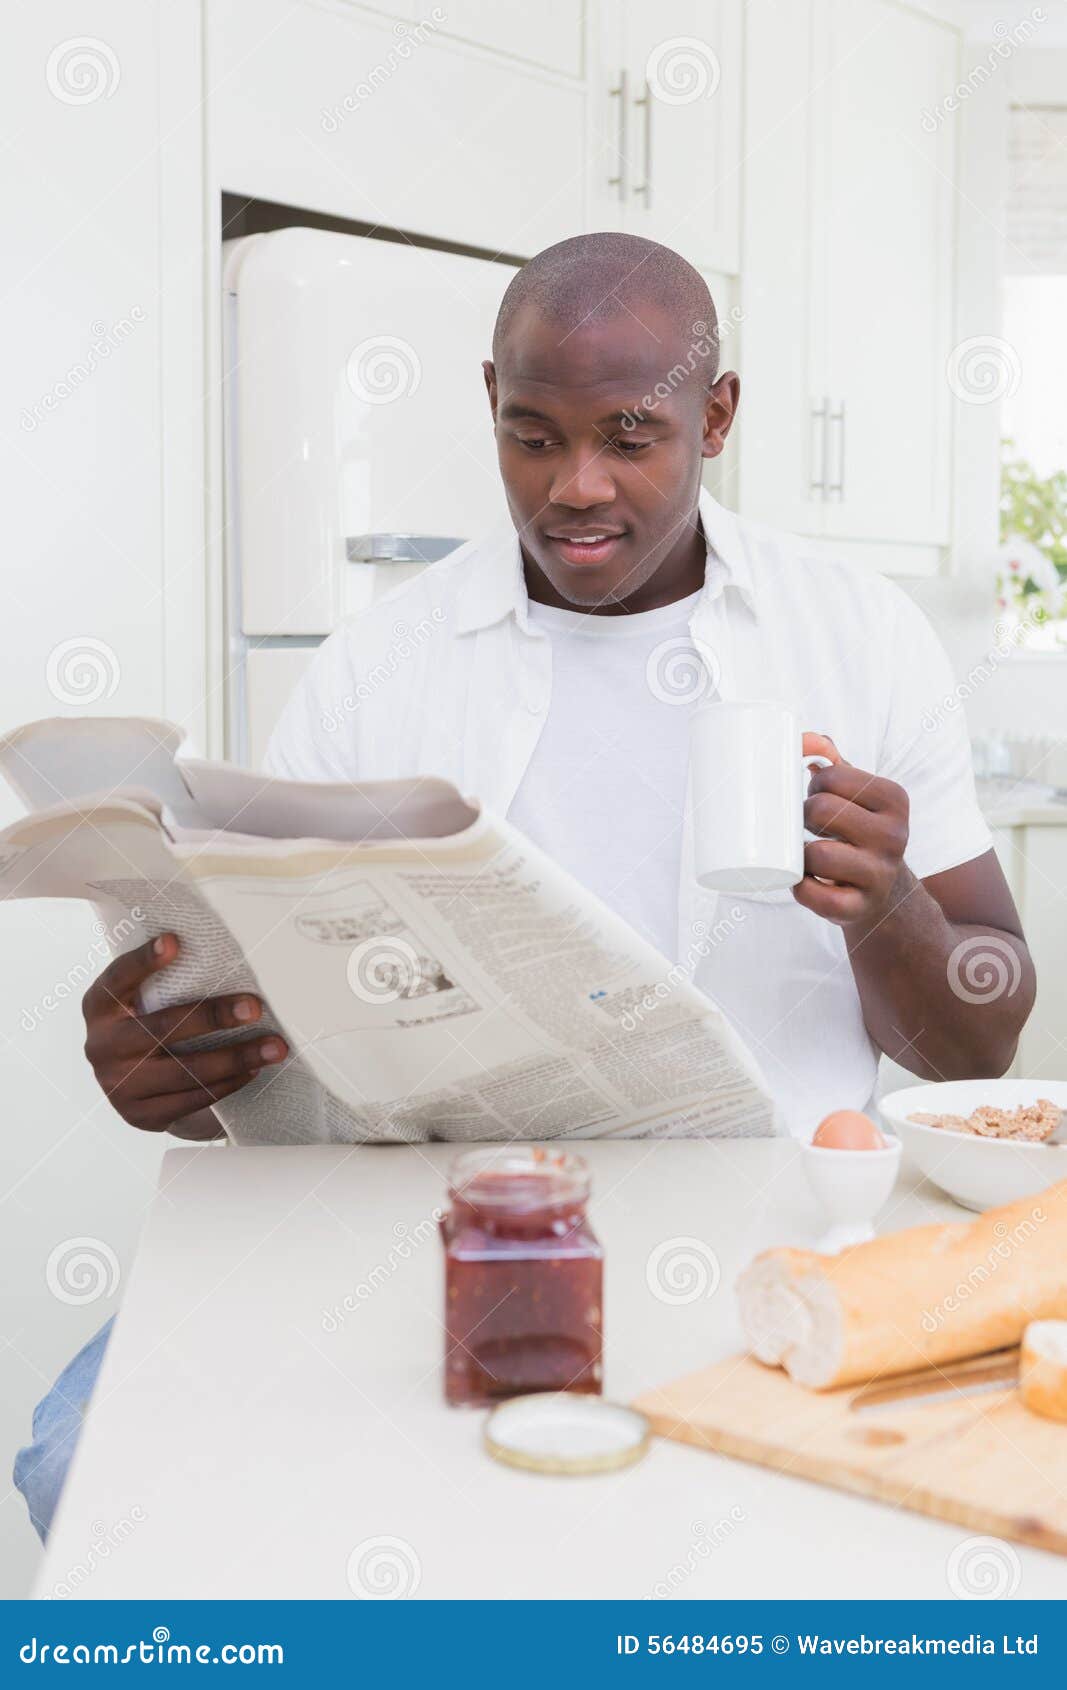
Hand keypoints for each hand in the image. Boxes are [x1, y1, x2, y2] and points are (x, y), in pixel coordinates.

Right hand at [82, 933, 287, 1133]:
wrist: (136, 1086)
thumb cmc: (151, 1026)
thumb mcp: (145, 1002)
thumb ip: (166, 982)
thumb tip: (223, 956)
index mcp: (100, 1007)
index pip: (118, 978)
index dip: (143, 961)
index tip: (173, 941)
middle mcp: (102, 1046)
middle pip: (162, 1028)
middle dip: (214, 1017)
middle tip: (256, 1007)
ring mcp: (118, 1085)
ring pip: (186, 1071)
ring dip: (237, 1057)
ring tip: (274, 1047)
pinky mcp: (140, 1115)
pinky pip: (192, 1099)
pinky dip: (228, 1084)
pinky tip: (253, 1070)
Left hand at [793, 734, 909, 925]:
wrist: (882, 891)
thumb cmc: (858, 831)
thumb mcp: (857, 795)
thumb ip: (833, 761)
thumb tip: (809, 739)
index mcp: (894, 799)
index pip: (831, 777)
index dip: (812, 786)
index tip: (817, 796)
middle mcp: (895, 836)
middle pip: (820, 811)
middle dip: (803, 816)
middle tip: (809, 825)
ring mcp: (880, 874)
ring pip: (816, 854)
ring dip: (800, 854)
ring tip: (806, 852)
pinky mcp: (859, 907)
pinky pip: (815, 895)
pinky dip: (800, 888)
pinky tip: (805, 879)